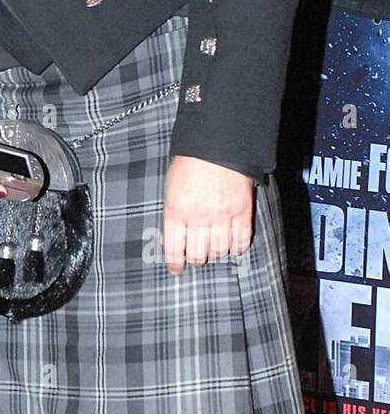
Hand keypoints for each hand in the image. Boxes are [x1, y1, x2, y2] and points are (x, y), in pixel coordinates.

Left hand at [162, 155, 253, 272]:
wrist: (217, 143)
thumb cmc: (189, 163)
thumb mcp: (171, 186)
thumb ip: (174, 211)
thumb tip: (177, 236)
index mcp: (176, 209)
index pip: (173, 248)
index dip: (175, 264)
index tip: (177, 270)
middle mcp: (198, 216)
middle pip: (198, 254)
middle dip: (197, 259)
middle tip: (197, 256)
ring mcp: (222, 215)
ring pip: (220, 250)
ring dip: (216, 252)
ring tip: (214, 248)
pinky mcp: (242, 211)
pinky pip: (241, 240)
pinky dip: (237, 247)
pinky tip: (233, 245)